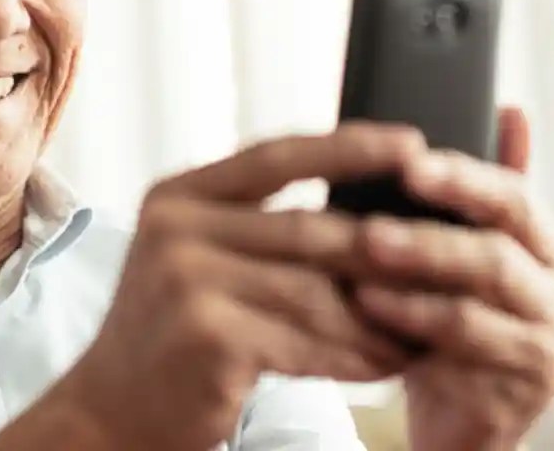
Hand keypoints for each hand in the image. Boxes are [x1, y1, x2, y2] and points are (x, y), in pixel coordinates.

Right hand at [57, 124, 429, 450]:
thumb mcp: (194, 259)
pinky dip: (352, 355)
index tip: (411, 143)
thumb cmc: (169, 334)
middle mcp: (176, 228)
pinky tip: (382, 363)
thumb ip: (253, 228)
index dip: (348, 147)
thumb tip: (361, 216)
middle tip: (443, 261)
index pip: (276, 156)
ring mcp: (186, 280)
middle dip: (381, 252)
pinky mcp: (207, 334)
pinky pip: (306, 341)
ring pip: (314, 292)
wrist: (111, 410)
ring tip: (420, 329)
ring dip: (375, 316)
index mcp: (178, 196)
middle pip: (306, 229)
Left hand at [352, 108, 553, 450]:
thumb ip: (474, 193)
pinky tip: (370, 300)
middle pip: (506, 230)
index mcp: (544, 244)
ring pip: (491, 278)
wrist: (457, 417)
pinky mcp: (531, 376)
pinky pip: (470, 335)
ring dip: (423, 257)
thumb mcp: (456, 256)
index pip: (513, 192)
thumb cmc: (449, 326)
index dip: (464, 172)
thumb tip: (510, 109)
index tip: (410, 157)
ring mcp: (551, 332)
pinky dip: (415, 314)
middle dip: (445, 206)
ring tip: (367, 243)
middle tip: (391, 187)